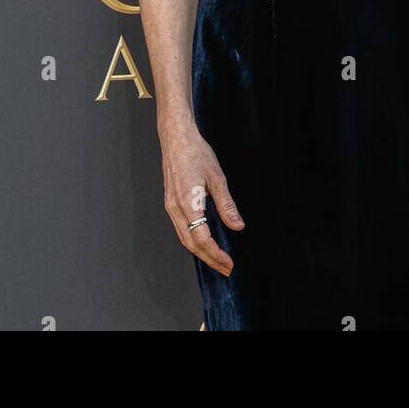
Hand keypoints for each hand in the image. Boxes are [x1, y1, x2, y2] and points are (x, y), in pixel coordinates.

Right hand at [160, 119, 244, 275]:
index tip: (229, 263)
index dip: (216, 254)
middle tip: (226, 268)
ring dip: (200, 252)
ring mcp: (170, 206)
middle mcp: (175, 209)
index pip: (202, 238)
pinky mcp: (170, 202)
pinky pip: (180, 228)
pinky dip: (192, 240)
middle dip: (209, 259)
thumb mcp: (217, 178)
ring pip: (184, 238)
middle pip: (191, 244)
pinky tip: (203, 242)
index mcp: (188, 203)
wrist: (176, 138)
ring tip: (217, 260)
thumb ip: (227, 205)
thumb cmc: (196, 153)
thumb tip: (238, 226)